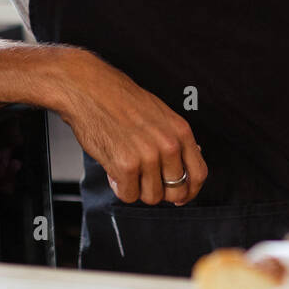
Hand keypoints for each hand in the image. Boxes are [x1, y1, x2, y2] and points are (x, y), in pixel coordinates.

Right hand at [50, 47, 207, 205]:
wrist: (90, 90)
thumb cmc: (121, 100)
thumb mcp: (160, 115)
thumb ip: (175, 140)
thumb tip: (186, 164)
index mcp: (180, 132)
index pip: (198, 174)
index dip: (189, 191)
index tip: (181, 197)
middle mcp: (169, 145)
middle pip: (175, 191)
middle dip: (159, 191)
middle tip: (144, 180)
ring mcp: (148, 157)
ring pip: (151, 197)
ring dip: (137, 188)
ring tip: (126, 168)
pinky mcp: (126, 166)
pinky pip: (128, 195)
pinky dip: (119, 187)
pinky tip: (114, 170)